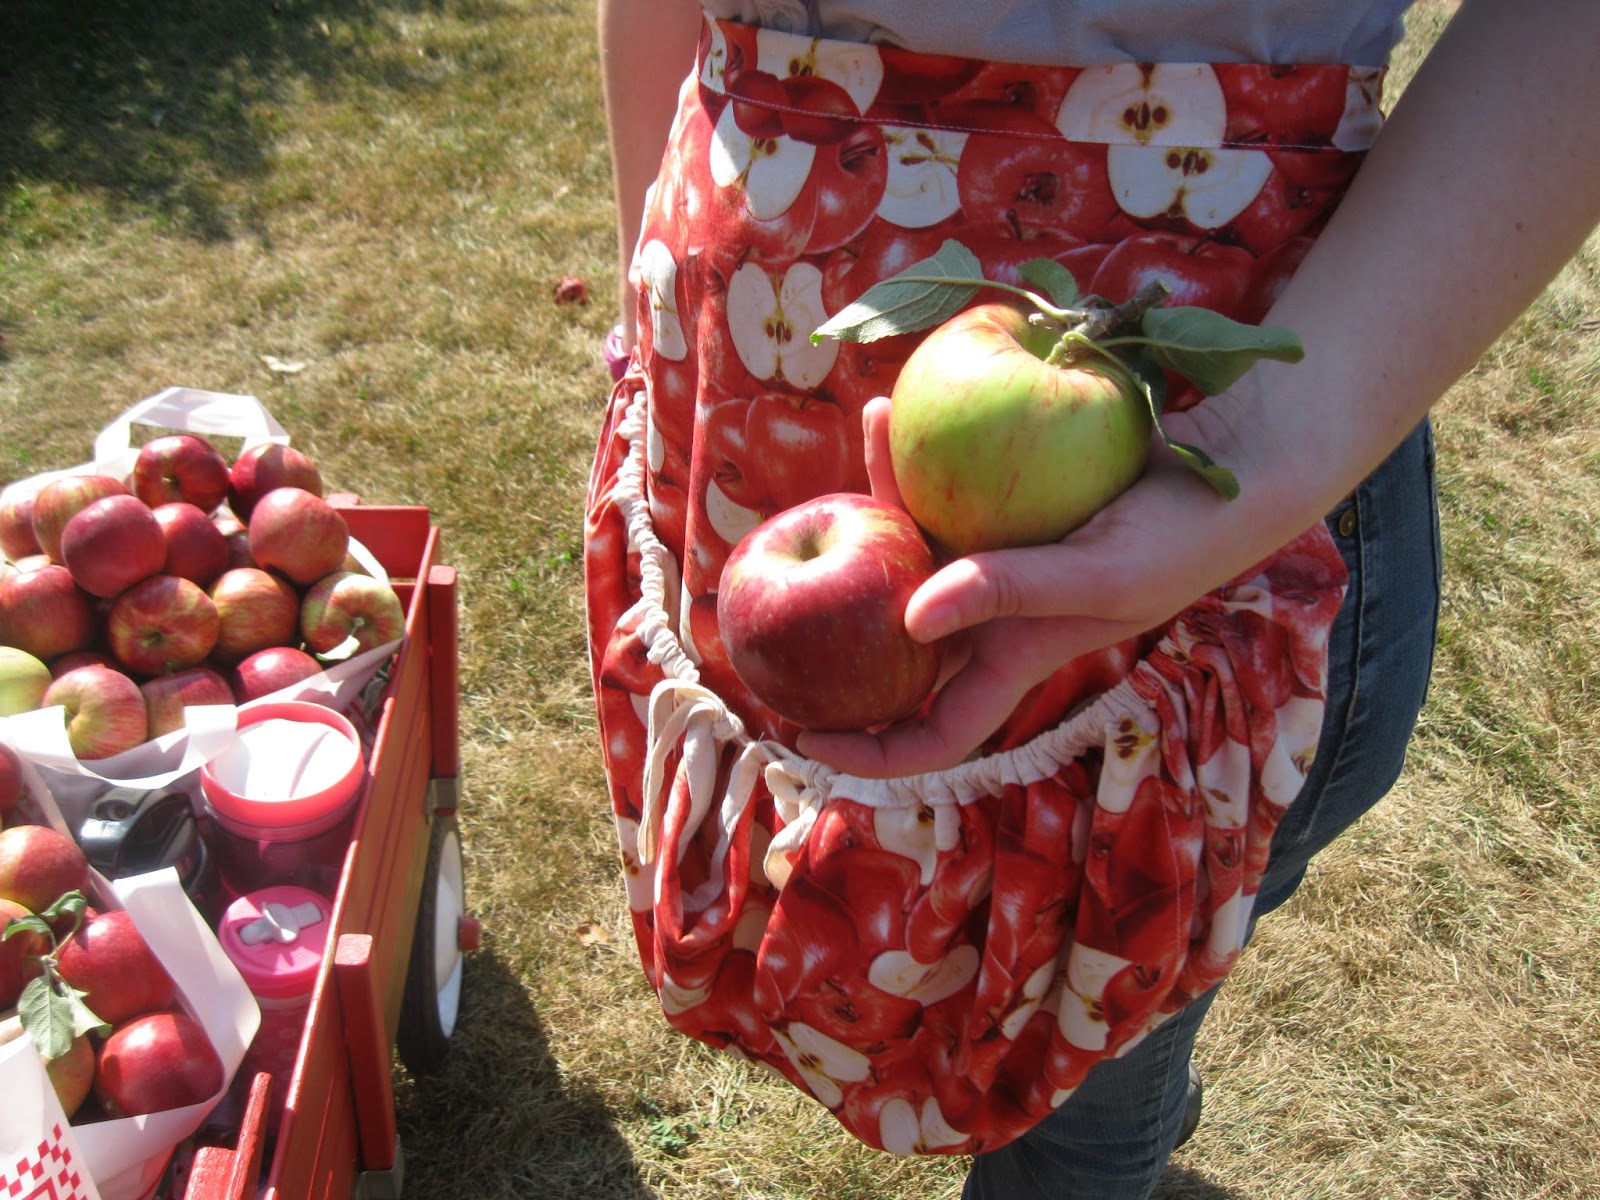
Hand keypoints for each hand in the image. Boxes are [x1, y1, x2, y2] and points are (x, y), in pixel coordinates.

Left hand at [796, 395, 1276, 776]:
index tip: (800, 738)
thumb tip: (909, 620)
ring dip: (868, 508)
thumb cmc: (1180, 537)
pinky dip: (910, 459)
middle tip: (767, 586)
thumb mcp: (1101, 573)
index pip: (933, 731)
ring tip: (850, 446)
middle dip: (835, 619)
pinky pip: (934, 490)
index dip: (869, 752)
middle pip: (893, 636)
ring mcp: (989, 558)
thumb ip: (1011, 591)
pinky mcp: (999, 503)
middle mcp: (989, 615)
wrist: (1232, 468)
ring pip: (904, 552)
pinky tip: (890, 409)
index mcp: (1013, 656)